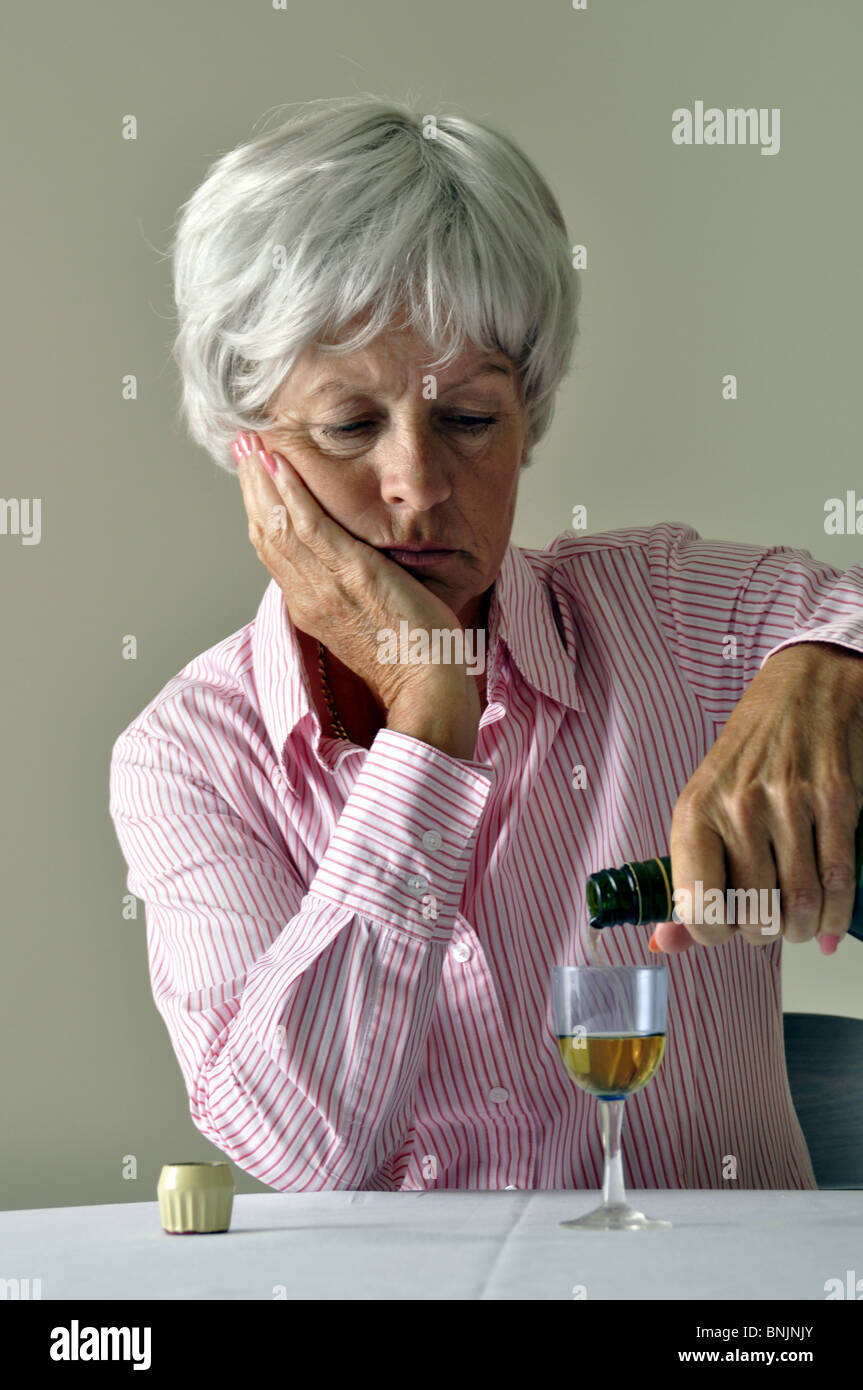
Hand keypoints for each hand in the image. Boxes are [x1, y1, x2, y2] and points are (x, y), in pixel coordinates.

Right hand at [235, 431, 478, 714]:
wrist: (427, 685)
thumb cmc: (409, 659)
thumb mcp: (367, 622)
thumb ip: (350, 594)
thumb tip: (349, 569)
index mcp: (309, 607)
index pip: (273, 549)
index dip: (259, 508)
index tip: (255, 475)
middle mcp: (307, 596)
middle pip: (266, 532)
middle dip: (252, 485)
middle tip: (244, 444)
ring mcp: (325, 586)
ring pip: (279, 524)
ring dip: (263, 478)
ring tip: (254, 442)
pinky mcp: (352, 575)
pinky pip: (310, 527)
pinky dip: (291, 493)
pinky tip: (281, 465)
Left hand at [649, 643, 862, 954]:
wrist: (805, 688)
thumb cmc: (750, 752)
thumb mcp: (703, 806)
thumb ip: (687, 879)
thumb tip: (663, 944)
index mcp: (694, 812)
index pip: (698, 908)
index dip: (713, 935)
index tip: (724, 928)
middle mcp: (739, 808)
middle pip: (756, 915)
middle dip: (765, 934)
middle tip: (767, 922)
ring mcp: (791, 804)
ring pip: (801, 906)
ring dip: (802, 930)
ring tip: (798, 922)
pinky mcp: (837, 801)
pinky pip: (839, 882)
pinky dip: (836, 915)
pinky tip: (828, 916)